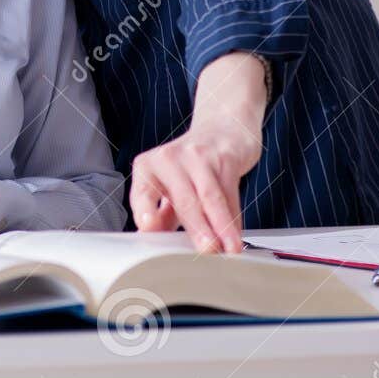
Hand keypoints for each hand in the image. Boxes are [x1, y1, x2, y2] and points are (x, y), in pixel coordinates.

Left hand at [130, 52, 267, 253]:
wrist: (223, 128)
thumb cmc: (191, 164)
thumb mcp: (170, 186)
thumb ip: (163, 215)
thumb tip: (159, 243)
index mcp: (147, 167)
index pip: (142, 193)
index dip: (145, 210)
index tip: (149, 228)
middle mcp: (169, 158)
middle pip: (183, 199)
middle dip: (197, 228)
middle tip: (206, 250)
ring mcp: (197, 155)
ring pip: (210, 197)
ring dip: (221, 226)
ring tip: (227, 247)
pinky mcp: (224, 156)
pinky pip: (230, 192)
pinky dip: (234, 217)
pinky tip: (236, 233)